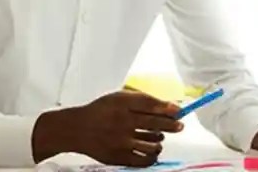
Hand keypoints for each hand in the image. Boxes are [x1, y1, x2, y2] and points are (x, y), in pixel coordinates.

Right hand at [32, 90, 183, 165]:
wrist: (77, 129)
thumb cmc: (100, 111)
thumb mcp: (118, 98)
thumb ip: (140, 100)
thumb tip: (166, 106)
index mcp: (121, 104)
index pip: (150, 105)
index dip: (167, 108)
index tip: (178, 111)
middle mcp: (122, 122)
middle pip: (154, 124)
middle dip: (171, 125)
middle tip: (179, 126)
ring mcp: (121, 142)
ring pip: (152, 143)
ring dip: (160, 140)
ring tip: (159, 138)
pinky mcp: (119, 157)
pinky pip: (144, 160)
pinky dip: (152, 156)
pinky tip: (153, 151)